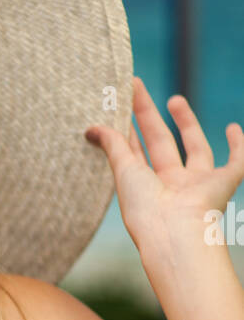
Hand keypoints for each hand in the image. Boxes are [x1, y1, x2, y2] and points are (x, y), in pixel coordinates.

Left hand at [85, 76, 243, 250]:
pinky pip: (237, 163)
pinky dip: (238, 147)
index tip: (121, 103)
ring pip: (196, 148)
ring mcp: (199, 184)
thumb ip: (112, 145)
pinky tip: (233, 128)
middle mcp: (172, 185)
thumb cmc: (146, 208)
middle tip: (137, 89)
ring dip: (186, 124)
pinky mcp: (224, 184)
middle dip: (149, 117)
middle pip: (161, 143)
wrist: (176, 231)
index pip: (135, 151)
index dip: (128, 128)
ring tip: (174, 99)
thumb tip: (90, 128)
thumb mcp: (124, 170)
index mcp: (146, 187)